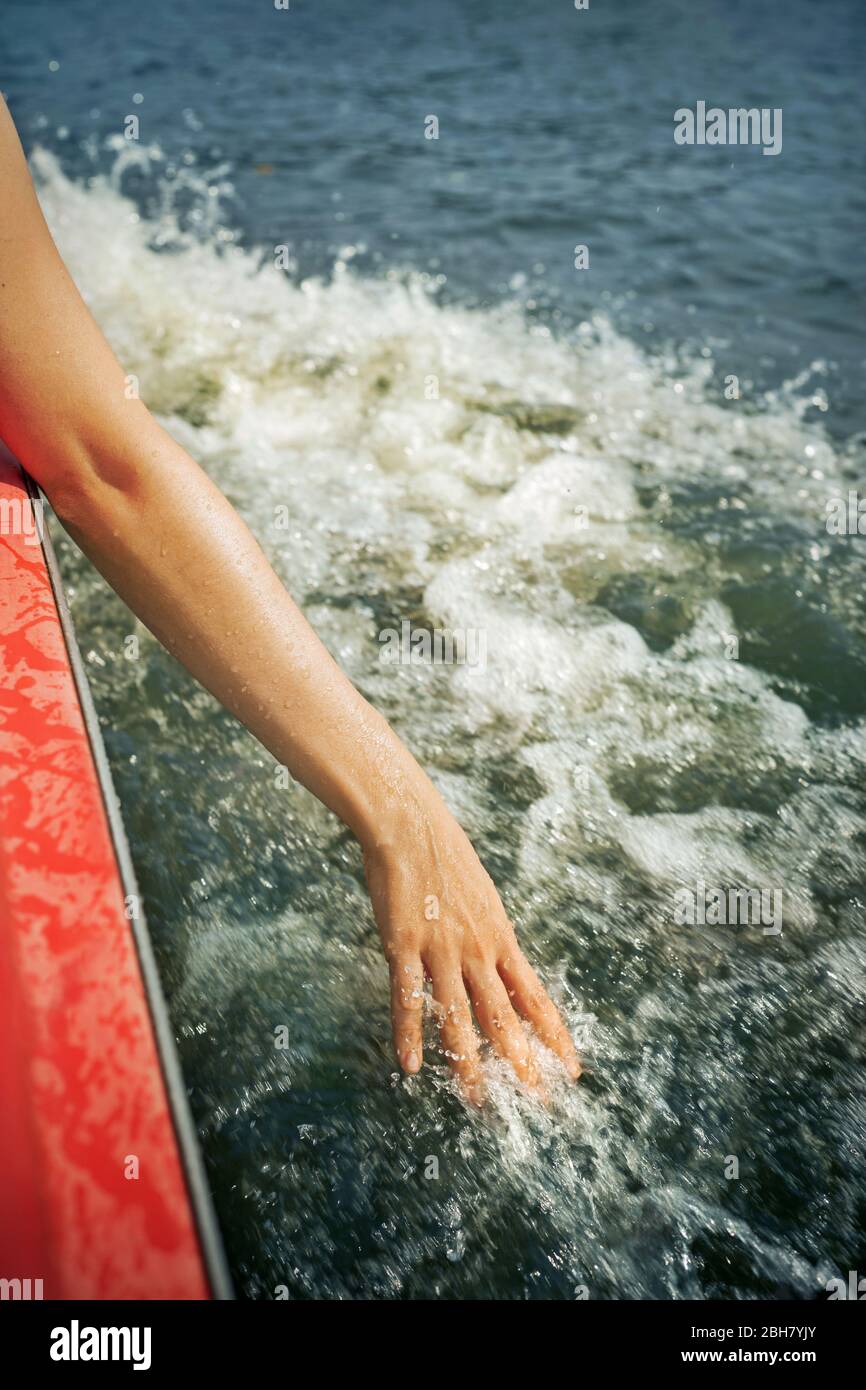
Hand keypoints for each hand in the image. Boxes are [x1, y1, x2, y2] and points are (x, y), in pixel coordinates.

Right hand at [362, 797, 580, 1102]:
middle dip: (521, 1061)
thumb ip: (492, 939)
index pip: (536, 998)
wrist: (412, 826)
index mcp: (502, 939)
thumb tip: (505, 967)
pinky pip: (408, 997)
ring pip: (458, 1016)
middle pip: (504, 1016)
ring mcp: (442, 949)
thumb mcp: (485, 901)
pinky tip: (412, 1066)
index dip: (555, 1036)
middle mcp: (479, 950)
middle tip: (536, 1099)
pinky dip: (410, 1033)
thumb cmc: (447, 860)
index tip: (572, 1068)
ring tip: (476, 1099)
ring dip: (467, 1062)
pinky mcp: (404, 945)